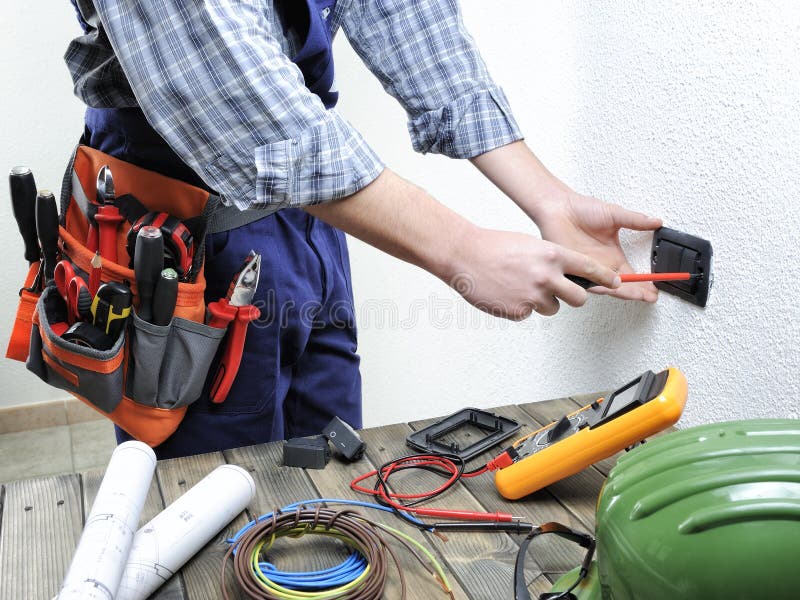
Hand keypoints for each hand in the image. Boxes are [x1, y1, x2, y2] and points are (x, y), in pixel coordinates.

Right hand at [449, 228, 620, 319]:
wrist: (465, 256)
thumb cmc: (494, 246)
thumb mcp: (530, 245)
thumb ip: (551, 260)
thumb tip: (565, 275)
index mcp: (551, 255)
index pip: (589, 269)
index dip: (606, 278)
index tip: (617, 282)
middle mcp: (546, 277)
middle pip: (579, 298)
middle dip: (575, 297)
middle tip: (565, 293)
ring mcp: (533, 296)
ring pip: (553, 308)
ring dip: (543, 302)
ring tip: (521, 286)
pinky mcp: (519, 311)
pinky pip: (529, 313)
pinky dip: (520, 307)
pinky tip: (507, 293)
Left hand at [535, 192, 662, 301]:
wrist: (559, 207)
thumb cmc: (581, 209)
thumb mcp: (614, 215)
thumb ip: (635, 221)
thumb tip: (658, 222)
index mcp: (612, 256)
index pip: (631, 275)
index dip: (644, 284)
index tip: (655, 289)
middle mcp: (601, 266)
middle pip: (622, 285)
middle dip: (637, 292)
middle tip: (650, 296)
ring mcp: (587, 269)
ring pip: (606, 287)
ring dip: (622, 291)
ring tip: (637, 294)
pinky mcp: (573, 270)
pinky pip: (587, 282)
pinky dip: (599, 286)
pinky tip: (611, 288)